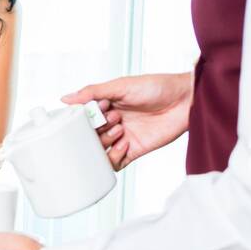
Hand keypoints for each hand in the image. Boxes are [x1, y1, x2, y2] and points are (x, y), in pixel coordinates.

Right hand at [62, 72, 192, 169]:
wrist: (185, 100)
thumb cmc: (157, 87)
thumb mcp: (121, 85)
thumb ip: (93, 92)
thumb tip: (65, 98)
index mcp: (106, 106)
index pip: (83, 118)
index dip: (83, 119)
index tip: (90, 114)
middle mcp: (112, 123)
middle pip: (89, 136)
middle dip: (96, 130)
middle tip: (112, 119)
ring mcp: (122, 138)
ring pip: (99, 151)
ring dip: (105, 142)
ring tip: (120, 129)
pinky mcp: (134, 150)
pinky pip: (115, 163)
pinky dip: (114, 157)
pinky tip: (124, 144)